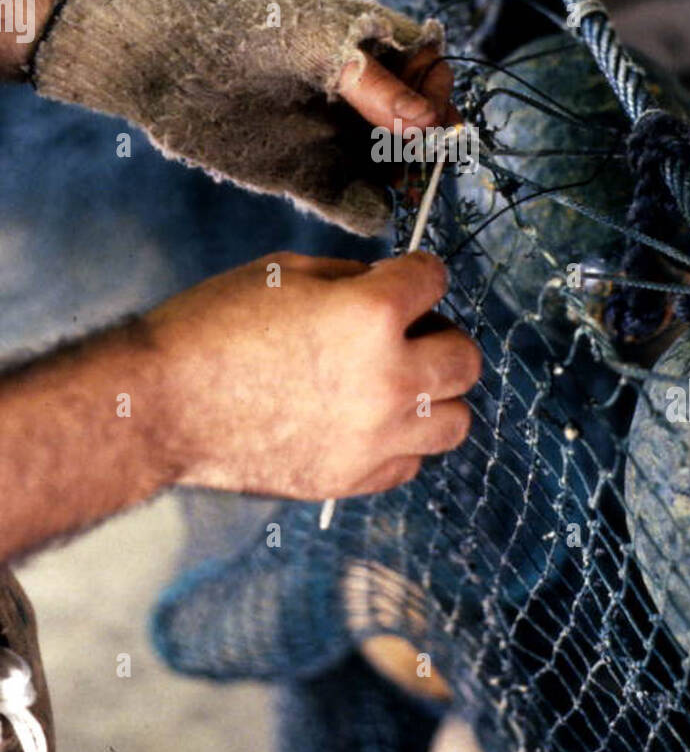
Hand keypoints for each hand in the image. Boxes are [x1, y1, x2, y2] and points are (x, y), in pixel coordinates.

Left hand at [33, 0, 450, 235]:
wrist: (159, 52)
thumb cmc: (240, 23)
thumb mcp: (314, 40)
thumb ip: (371, 83)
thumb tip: (431, 124)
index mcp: (370, 46)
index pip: (430, 71)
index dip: (438, 92)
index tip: (432, 112)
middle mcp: (360, 96)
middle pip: (419, 131)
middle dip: (426, 148)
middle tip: (415, 160)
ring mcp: (334, 138)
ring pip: (391, 171)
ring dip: (404, 185)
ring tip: (395, 186)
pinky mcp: (304, 176)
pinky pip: (350, 203)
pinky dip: (366, 213)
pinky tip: (369, 213)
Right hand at [148, 250, 480, 499]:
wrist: (161, 405)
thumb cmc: (213, 327)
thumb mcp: (286, 272)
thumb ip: (351, 280)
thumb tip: (388, 288)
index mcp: (371, 315)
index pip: (435, 279)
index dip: (417, 273)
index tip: (406, 279)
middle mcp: (389, 379)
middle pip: (466, 359)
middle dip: (440, 335)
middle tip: (410, 334)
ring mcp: (376, 437)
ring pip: (456, 422)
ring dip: (435, 397)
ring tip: (399, 385)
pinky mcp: (354, 479)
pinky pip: (411, 462)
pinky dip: (401, 441)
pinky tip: (368, 422)